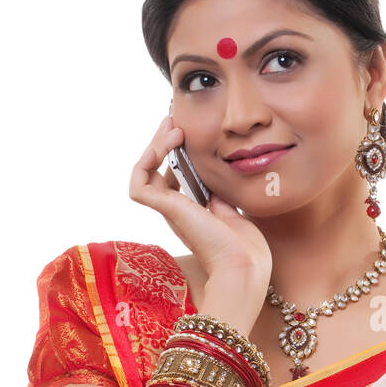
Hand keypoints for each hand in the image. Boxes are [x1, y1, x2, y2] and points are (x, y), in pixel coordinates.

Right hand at [130, 116, 271, 317]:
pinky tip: (170, 142)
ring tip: (173, 128)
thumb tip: (211, 175)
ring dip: (154, 145)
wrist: (245, 265)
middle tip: (174, 121)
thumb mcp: (233, 210)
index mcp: (191, 212)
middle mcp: (175, 211)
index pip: (172, 177)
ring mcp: (169, 211)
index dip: (175, 154)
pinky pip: (139, 182)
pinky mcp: (165, 209)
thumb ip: (218, 194)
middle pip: (155, 170)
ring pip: (144, 172)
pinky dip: (148, 159)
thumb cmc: (246, 248)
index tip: (187, 132)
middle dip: (162, 142)